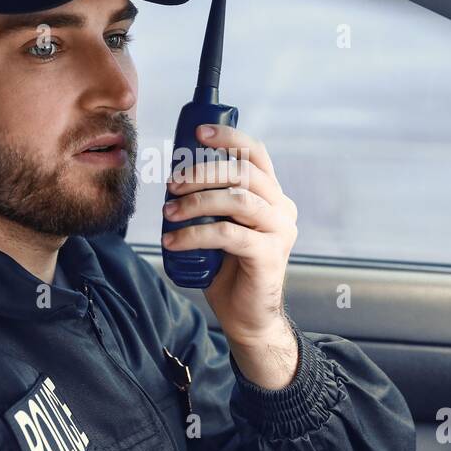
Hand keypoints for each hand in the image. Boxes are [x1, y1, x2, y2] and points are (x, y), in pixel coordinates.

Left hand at [162, 124, 298, 386]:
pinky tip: (173, 240)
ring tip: (169, 213)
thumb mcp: (218, 225)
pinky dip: (196, 234)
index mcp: (271, 196)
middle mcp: (281, 208)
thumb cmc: (228, 270)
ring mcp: (279, 231)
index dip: (228, 138)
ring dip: (197, 201)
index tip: (198, 133)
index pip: (256, 154)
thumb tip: (174, 175)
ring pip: (238, 200)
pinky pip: (229, 234)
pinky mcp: (269, 255)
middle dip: (202, 172)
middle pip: (244, 172)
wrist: (246, 316)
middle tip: (172, 185)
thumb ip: (210, 200)